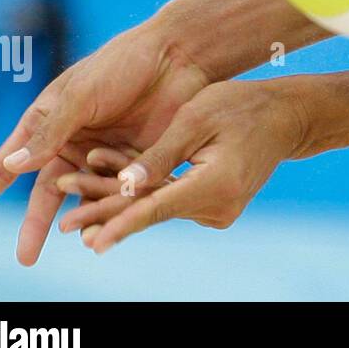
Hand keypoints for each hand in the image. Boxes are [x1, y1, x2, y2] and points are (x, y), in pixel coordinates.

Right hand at [0, 19, 212, 264]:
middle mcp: (75, 142)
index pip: (11, 161)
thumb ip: (51, 131)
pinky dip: (113, 209)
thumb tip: (11, 166)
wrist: (179, 56)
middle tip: (24, 257)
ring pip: (85, 196)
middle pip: (48, 190)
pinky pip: (119, 192)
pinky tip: (110, 227)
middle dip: (36, 222)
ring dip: (80, 219)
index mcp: (51, 121)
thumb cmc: (124, 63)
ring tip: (79, 240)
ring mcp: (105, 153)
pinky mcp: (137, 160)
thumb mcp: (82, 94)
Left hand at [53, 79, 307, 252]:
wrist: (286, 116)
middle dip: (105, 212)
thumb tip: (124, 185)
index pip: (158, 209)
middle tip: (62, 223)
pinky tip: (106, 177)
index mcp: (216, 183)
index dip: (121, 224)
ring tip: (70, 186)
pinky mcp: (214, 205)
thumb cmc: (242, 105)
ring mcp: (218, 210)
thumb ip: (159, 154)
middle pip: (150, 211)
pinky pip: (170, 199)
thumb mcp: (197, 117)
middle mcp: (218, 206)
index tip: (91, 242)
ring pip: (156, 205)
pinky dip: (141, 189)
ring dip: (116, 195)